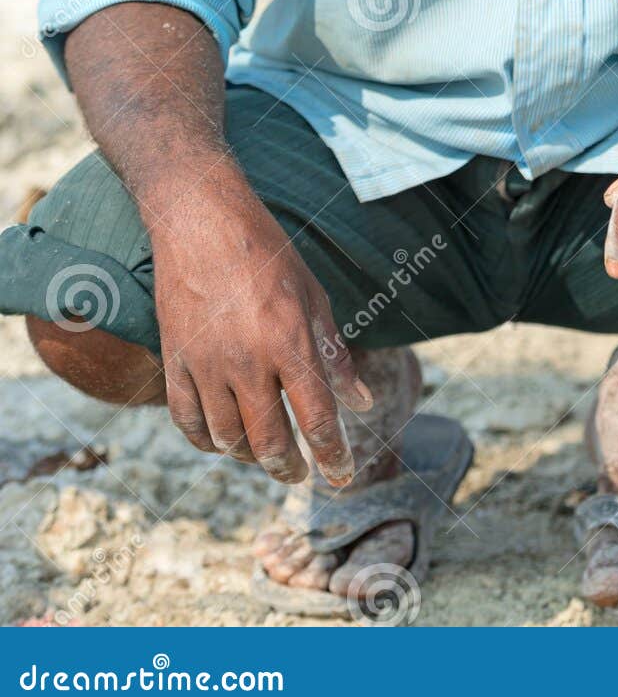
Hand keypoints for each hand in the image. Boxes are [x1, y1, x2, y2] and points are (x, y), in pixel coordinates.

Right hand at [150, 173, 371, 484]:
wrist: (201, 219)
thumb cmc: (267, 253)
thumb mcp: (314, 297)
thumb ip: (336, 355)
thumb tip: (364, 403)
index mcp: (290, 341)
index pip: (317, 419)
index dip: (333, 456)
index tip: (340, 477)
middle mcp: (248, 360)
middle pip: (269, 442)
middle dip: (289, 467)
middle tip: (300, 473)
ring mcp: (205, 363)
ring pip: (227, 439)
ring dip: (250, 456)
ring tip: (265, 453)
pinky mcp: (174, 359)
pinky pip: (187, 421)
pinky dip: (206, 441)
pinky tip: (222, 440)